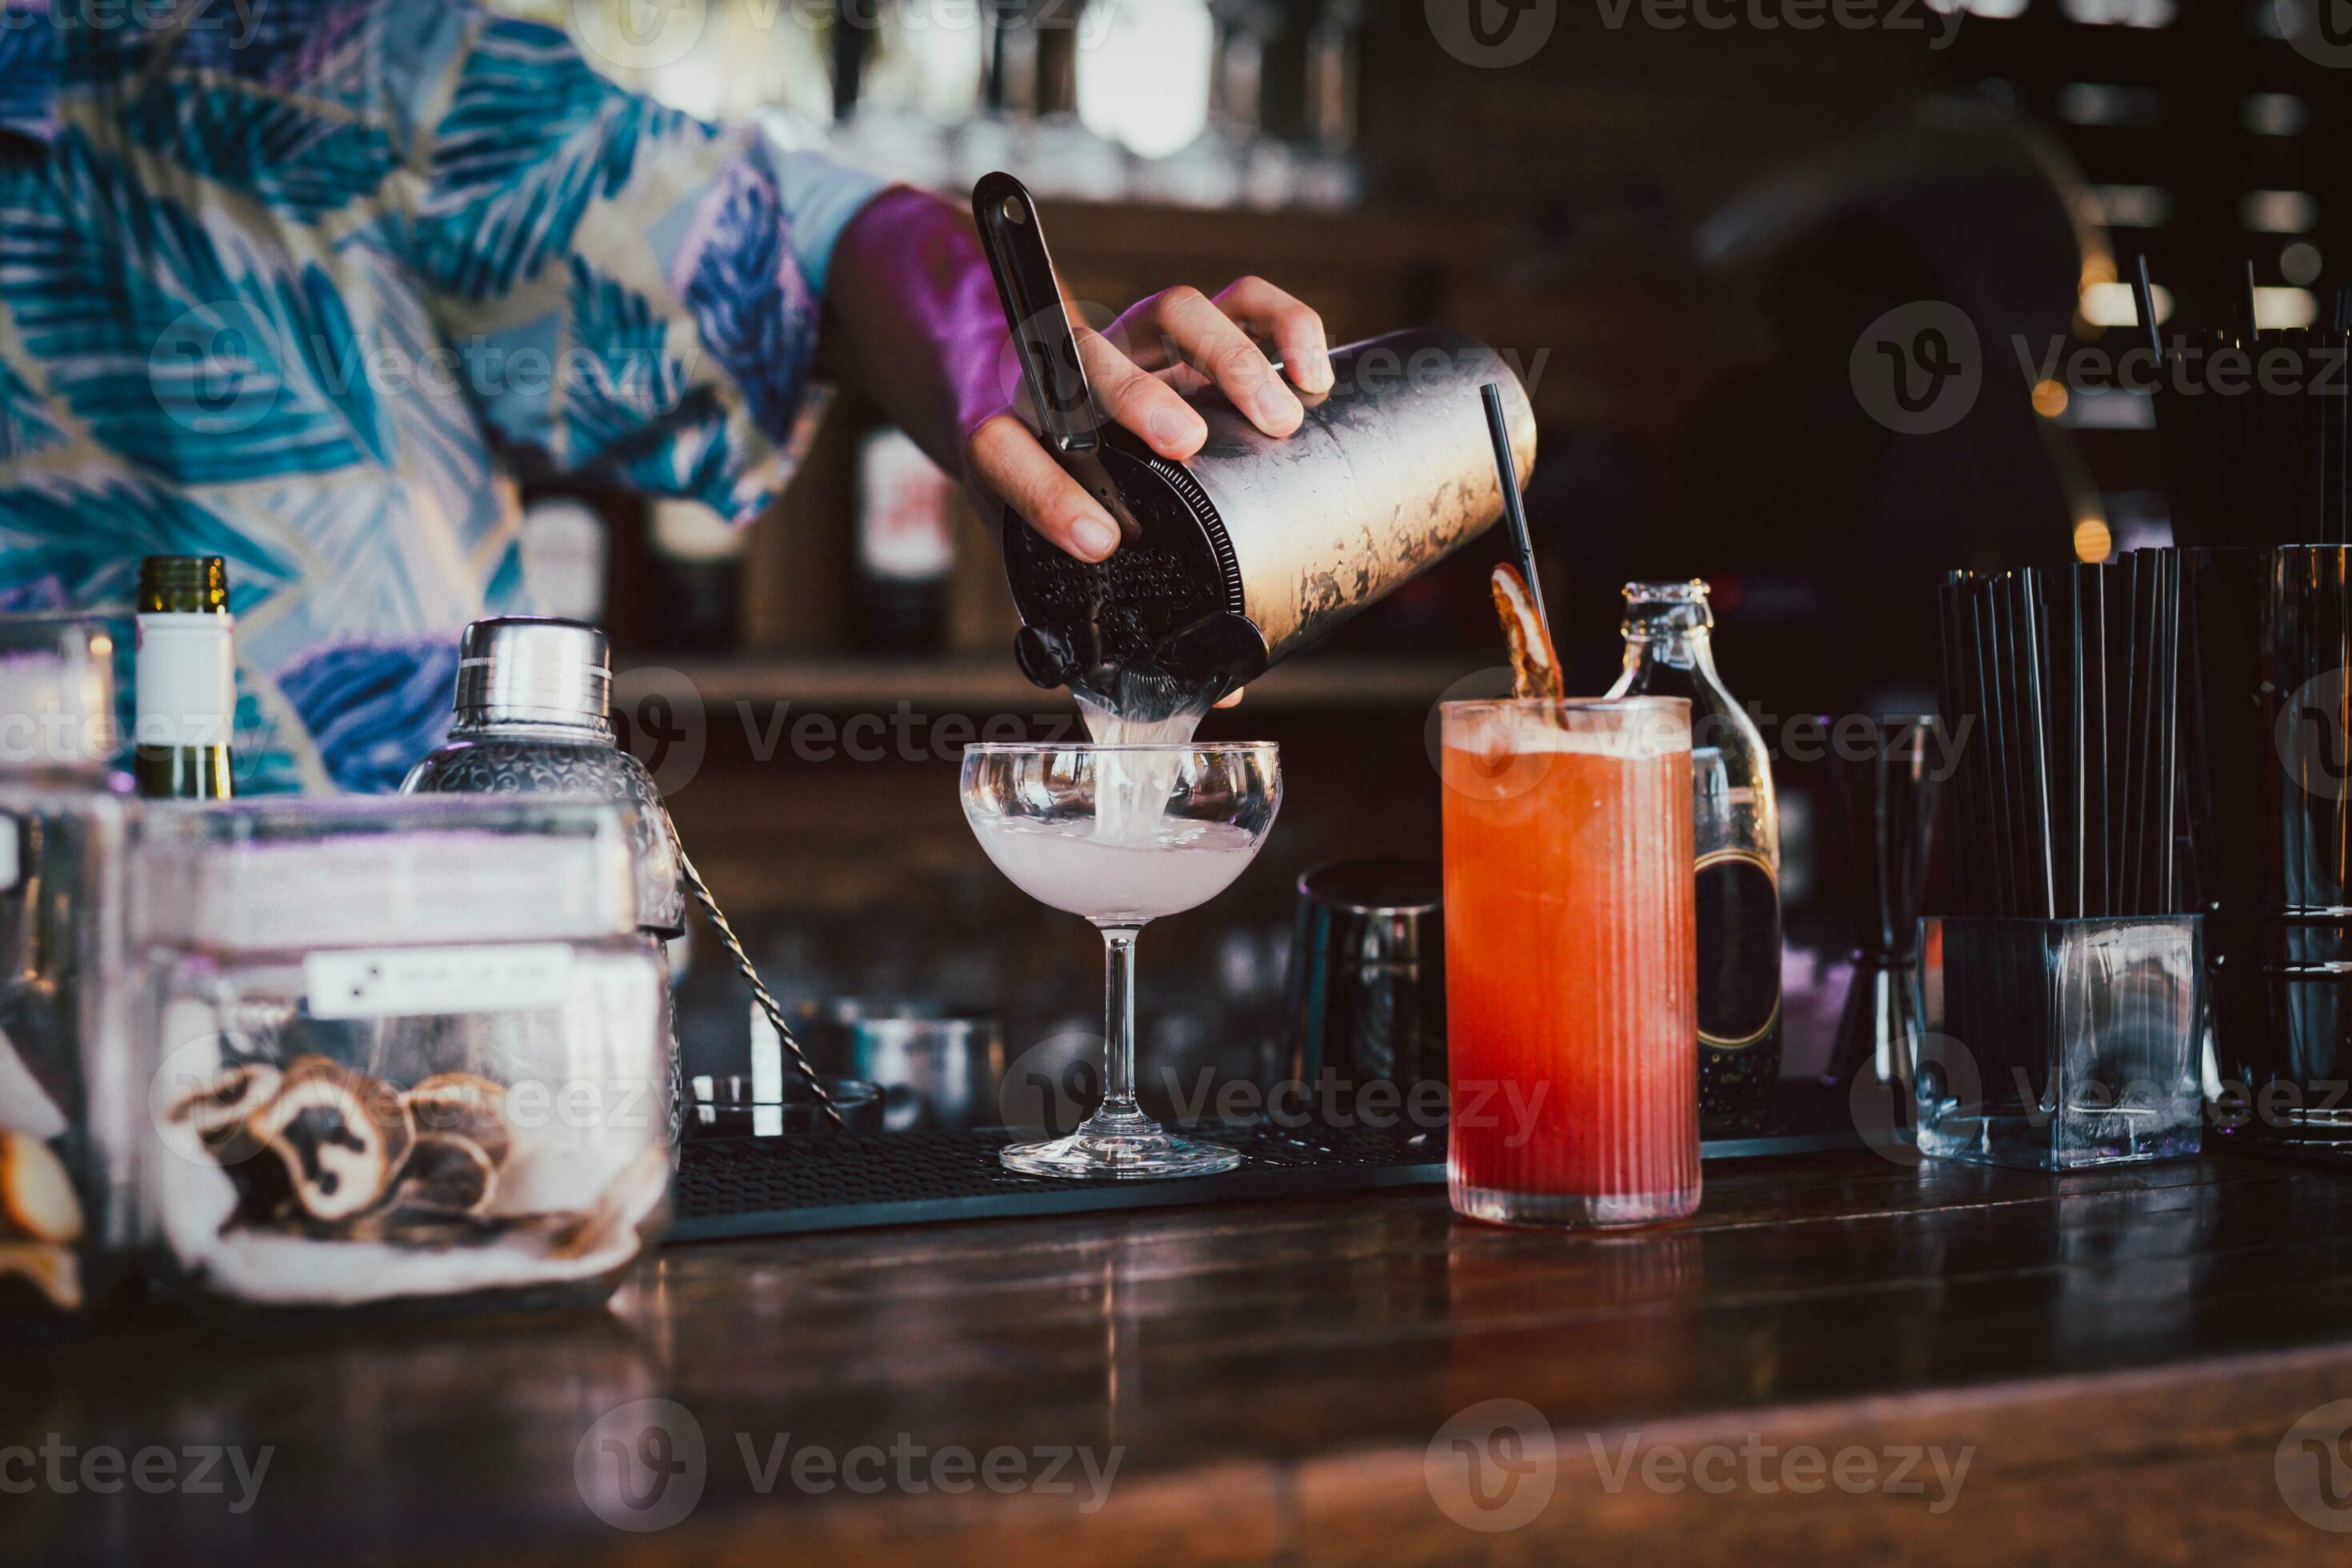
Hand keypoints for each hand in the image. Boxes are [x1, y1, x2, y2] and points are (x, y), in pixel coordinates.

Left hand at [966, 278, 1332, 563]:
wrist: (1031, 401)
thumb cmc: (1052, 487)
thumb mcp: (1047, 542)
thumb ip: (1106, 598)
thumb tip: (1202, 681)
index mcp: (1015, 435)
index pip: (1004, 449)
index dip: (1043, 494)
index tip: (1098, 542)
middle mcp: (1071, 376)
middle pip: (1090, 358)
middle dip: (1140, 396)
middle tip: (1189, 443)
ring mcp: (1136, 342)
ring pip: (1173, 310)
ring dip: (1229, 357)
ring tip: (1282, 420)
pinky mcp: (1194, 329)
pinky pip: (1242, 300)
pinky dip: (1285, 324)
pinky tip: (1316, 376)